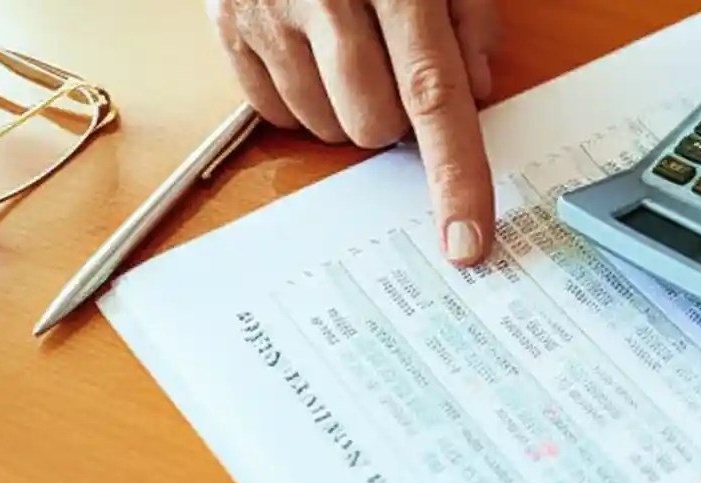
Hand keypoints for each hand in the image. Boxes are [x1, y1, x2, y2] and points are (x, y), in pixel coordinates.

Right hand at [206, 0, 499, 264]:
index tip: (466, 241)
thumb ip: (470, 15)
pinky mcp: (225, 23)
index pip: (434, 96)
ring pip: (323, 128)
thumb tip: (475, 93)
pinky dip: (301, 99)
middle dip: (394, 118)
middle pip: (372, 126)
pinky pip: (274, 113)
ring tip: (348, 51)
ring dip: (347, 110)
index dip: (455, 177)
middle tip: (392, 67)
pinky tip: (308, 51)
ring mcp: (266, 13)